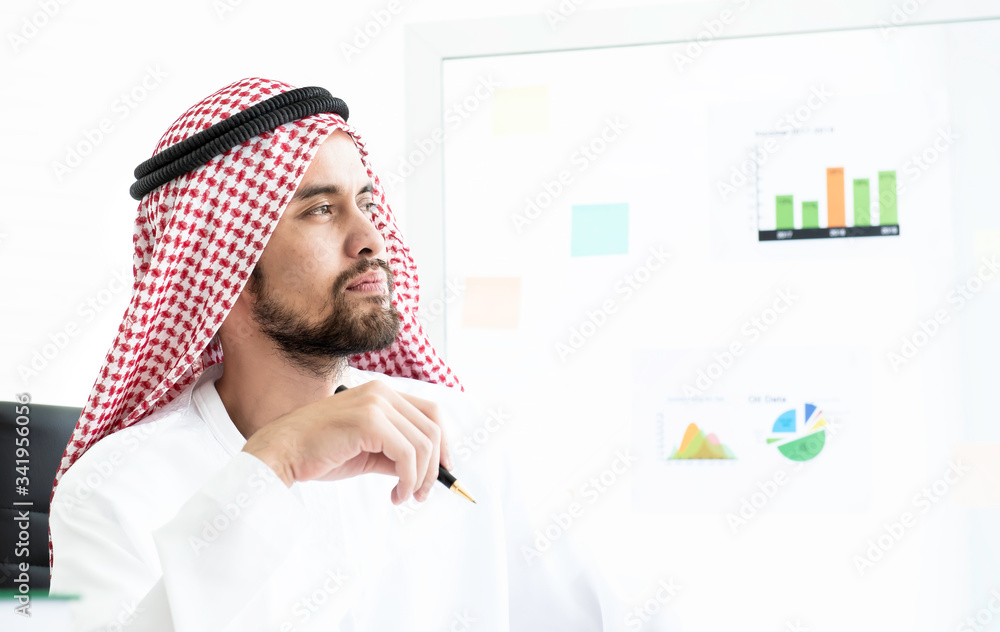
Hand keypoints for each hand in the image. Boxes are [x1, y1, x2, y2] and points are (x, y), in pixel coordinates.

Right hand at [241, 380, 452, 504]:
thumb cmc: (319, 453)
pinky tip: (396, 494)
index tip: (443, 469)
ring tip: (405, 497)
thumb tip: (429, 469)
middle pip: (432, 428)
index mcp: (382, 393)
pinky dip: (408, 480)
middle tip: (422, 494)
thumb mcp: (367, 452)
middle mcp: (382, 393)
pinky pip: (406, 455)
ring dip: (421, 478)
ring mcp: (375, 404)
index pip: (430, 412)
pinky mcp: (368, 422)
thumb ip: (396, 454)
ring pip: (423, 444)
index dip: (443, 442)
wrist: (281, 453)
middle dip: (435, 466)